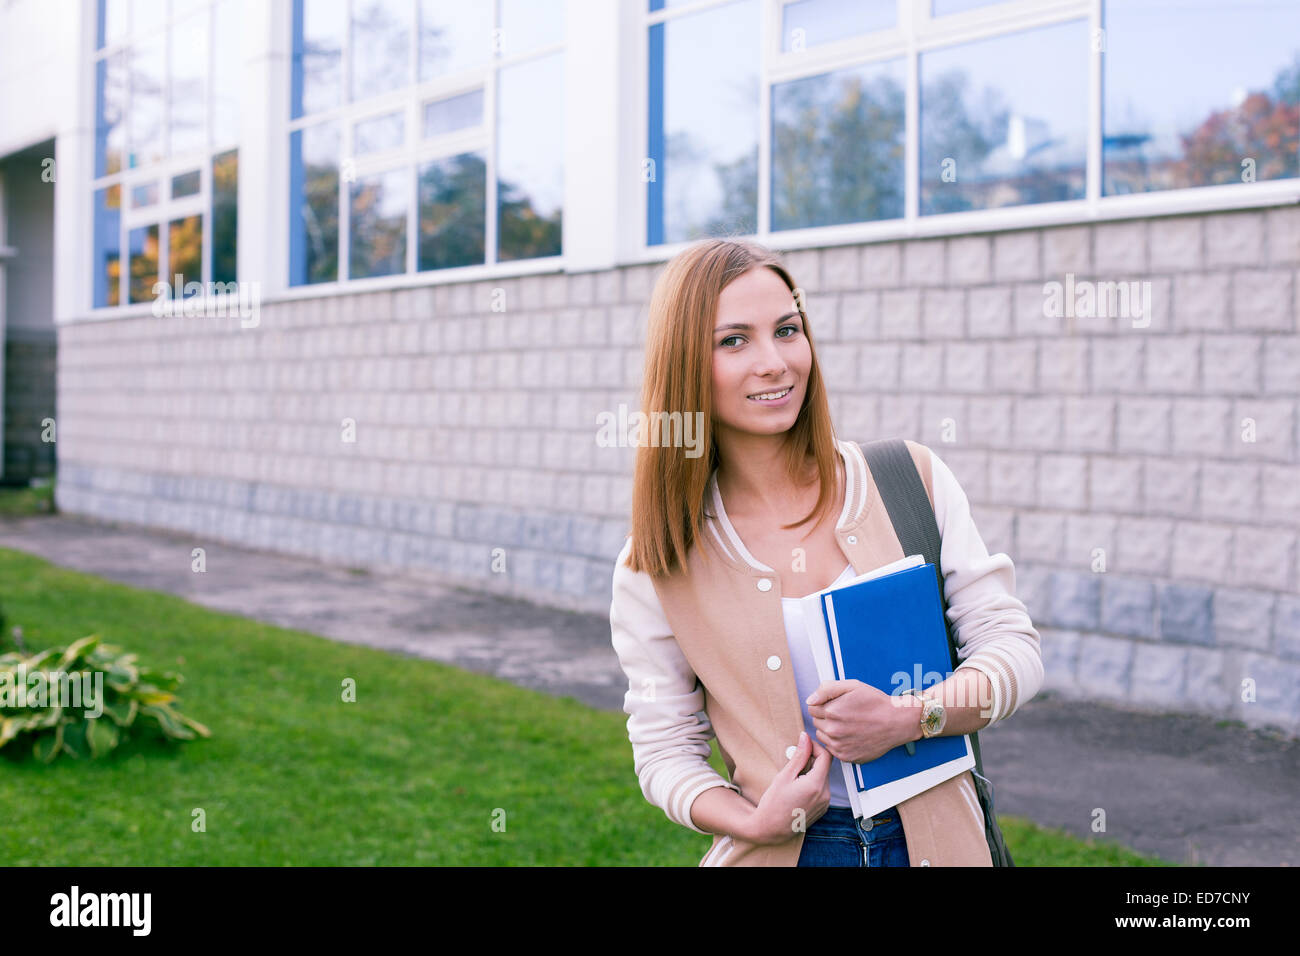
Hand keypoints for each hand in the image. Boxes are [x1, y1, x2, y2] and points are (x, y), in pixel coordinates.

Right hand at [745, 731, 830, 845]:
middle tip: (794, 760)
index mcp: (816, 785)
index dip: (815, 747)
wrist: (771, 829)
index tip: (803, 745)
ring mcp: (825, 803)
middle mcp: (825, 795)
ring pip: (823, 777)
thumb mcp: (784, 776)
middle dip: (812, 759)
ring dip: (812, 771)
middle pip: (825, 767)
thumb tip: (805, 738)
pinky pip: (822, 788)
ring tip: (794, 776)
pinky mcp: (823, 808)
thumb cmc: (774, 804)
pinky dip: (813, 782)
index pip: (826, 756)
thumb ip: (798, 756)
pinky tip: (798, 787)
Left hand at [806, 679, 918, 763]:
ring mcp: (839, 745)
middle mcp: (833, 730)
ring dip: (830, 730)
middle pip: (816, 722)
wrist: (897, 722)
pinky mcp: (846, 757)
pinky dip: (838, 743)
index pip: (812, 708)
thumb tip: (810, 700)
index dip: (824, 704)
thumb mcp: (852, 686)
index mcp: (832, 711)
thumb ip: (827, 689)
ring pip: (822, 736)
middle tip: (845, 714)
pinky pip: (832, 748)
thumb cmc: (876, 703)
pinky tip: (851, 735)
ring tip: (848, 725)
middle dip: (826, 717)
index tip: (837, 704)